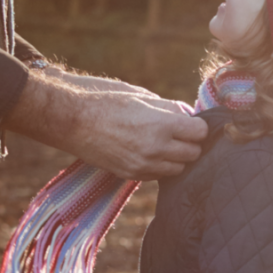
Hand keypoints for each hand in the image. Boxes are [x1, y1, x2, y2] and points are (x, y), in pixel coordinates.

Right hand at [4, 72, 206, 179]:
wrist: (72, 120)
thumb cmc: (107, 101)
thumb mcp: (143, 97)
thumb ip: (169, 109)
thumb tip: (188, 115)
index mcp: (162, 124)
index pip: (200, 132)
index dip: (198, 126)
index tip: (191, 122)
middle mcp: (156, 148)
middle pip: (193, 153)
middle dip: (191, 142)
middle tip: (180, 133)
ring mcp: (143, 164)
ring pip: (179, 168)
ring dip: (177, 157)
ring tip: (164, 143)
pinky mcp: (131, 174)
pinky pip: (159, 175)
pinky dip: (161, 165)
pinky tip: (150, 152)